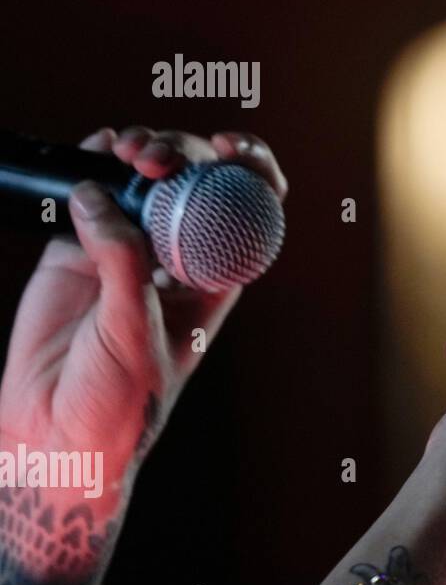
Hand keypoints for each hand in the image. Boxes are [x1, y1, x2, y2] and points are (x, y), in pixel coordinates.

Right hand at [0, 126, 286, 584]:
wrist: (55, 436)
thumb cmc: (118, 403)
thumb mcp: (135, 332)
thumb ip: (121, 263)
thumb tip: (101, 198)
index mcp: (215, 278)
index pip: (250, 211)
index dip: (250, 170)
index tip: (230, 150)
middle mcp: (176, 257)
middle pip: (196, 181)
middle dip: (183, 152)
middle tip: (153, 157)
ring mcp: (127, 249)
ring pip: (146, 178)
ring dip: (142, 149)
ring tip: (124, 150)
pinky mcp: (77, 251)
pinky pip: (90, 192)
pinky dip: (93, 161)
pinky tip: (95, 149)